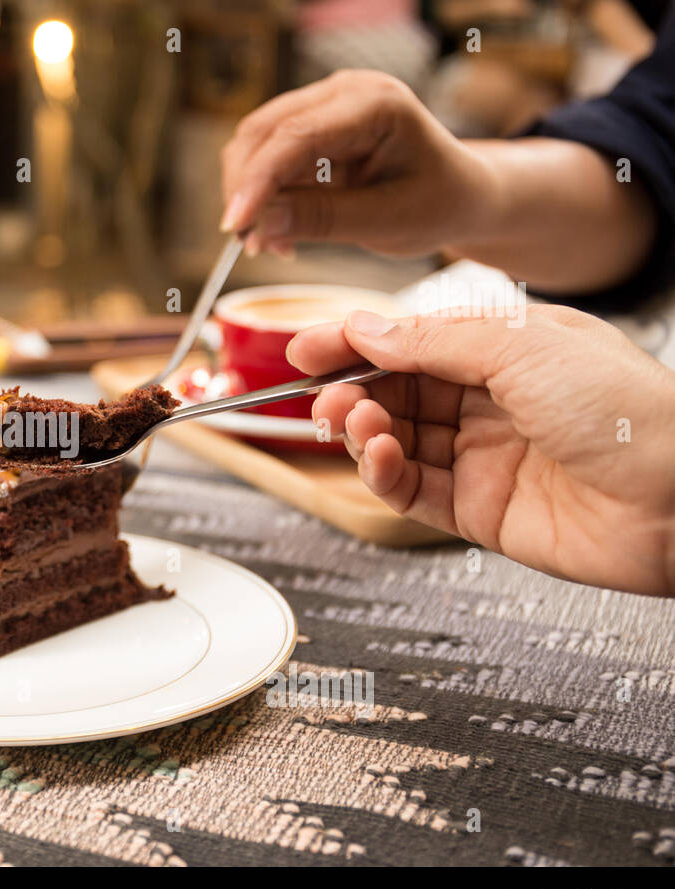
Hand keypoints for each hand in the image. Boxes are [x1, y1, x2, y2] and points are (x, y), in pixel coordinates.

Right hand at [219, 69, 497, 256]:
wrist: (460, 196)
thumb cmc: (438, 204)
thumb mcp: (387, 221)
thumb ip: (323, 219)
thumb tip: (260, 224)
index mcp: (376, 103)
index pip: (296, 135)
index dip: (257, 181)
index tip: (235, 226)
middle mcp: (345, 91)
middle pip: (263, 131)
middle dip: (246, 189)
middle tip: (248, 243)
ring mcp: (326, 104)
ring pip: (256, 144)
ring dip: (251, 196)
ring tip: (270, 244)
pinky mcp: (312, 127)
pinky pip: (268, 158)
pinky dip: (264, 197)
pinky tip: (280, 232)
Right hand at [287, 304, 674, 594]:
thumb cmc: (634, 414)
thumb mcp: (522, 348)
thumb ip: (432, 340)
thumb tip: (365, 327)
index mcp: (509, 350)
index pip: (412, 342)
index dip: (355, 342)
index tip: (304, 347)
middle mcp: (494, 402)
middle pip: (396, 393)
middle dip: (352, 389)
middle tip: (324, 394)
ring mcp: (485, 458)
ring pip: (396, 441)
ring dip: (363, 430)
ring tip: (353, 422)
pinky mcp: (480, 512)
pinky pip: (412, 490)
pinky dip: (382, 473)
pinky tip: (376, 455)